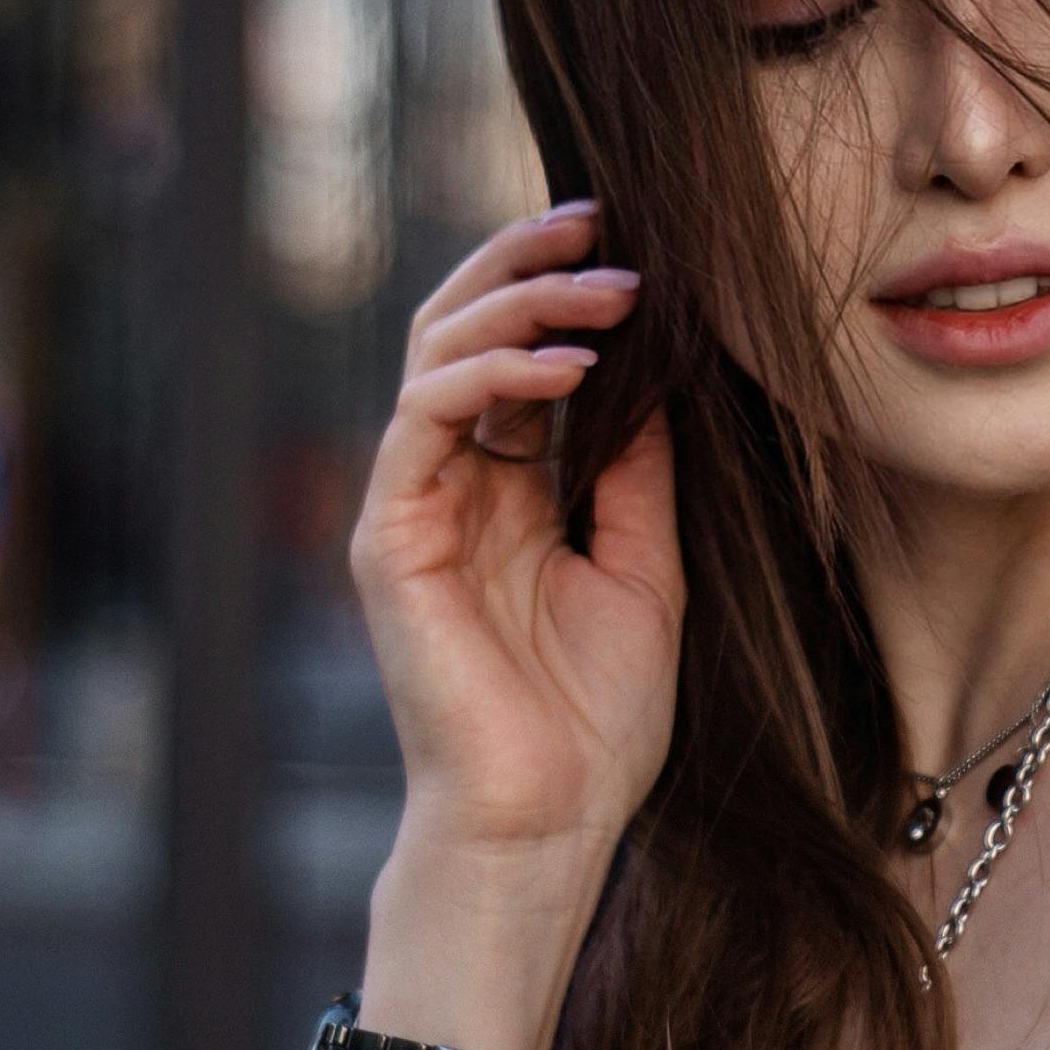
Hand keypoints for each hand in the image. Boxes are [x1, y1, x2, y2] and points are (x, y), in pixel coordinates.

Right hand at [348, 200, 683, 891]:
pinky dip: (493, 376)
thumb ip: (638, 474)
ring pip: (436, 354)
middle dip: (529, 266)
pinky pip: (423, 419)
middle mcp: (451, 488)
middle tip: (604, 224)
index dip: (562, 292)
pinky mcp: (389, 538)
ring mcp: (413, 508)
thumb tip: (659, 376)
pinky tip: (568, 368)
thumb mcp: (646, 570)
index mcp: (507, 495)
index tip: (635, 243)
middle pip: (464, 332)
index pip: (518, 358)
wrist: (548, 826)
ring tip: (609, 288)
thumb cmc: (597, 726)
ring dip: (522, 305)